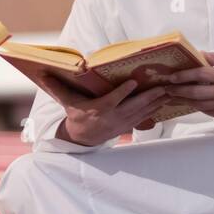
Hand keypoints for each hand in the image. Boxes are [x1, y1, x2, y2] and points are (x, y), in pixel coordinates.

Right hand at [38, 72, 169, 146]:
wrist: (82, 139)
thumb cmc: (76, 116)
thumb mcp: (67, 103)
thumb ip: (58, 88)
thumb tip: (43, 74)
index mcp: (99, 109)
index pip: (112, 100)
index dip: (123, 92)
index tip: (133, 83)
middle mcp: (113, 117)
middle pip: (134, 106)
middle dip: (149, 97)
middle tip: (163, 86)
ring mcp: (123, 122)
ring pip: (143, 111)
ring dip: (157, 101)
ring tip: (170, 90)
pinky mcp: (129, 125)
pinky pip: (146, 117)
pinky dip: (157, 108)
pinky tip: (167, 100)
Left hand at [162, 51, 213, 120]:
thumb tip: (197, 54)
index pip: (201, 74)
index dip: (184, 75)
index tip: (172, 76)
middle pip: (195, 92)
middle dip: (178, 90)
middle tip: (166, 88)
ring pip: (198, 104)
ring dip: (182, 100)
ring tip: (170, 96)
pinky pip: (205, 111)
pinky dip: (194, 106)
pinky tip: (185, 102)